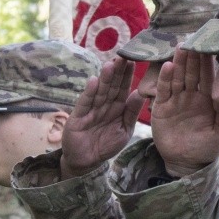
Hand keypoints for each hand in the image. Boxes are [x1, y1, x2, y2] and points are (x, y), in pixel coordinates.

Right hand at [61, 56, 141, 178]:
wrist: (87, 162)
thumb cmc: (106, 145)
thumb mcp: (124, 130)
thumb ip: (131, 113)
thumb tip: (140, 93)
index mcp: (116, 108)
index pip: (123, 89)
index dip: (127, 76)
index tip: (134, 61)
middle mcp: (104, 105)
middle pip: (111, 86)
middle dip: (117, 72)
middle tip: (123, 56)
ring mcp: (91, 110)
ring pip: (99, 92)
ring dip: (105, 79)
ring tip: (110, 65)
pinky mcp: (78, 117)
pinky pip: (85, 103)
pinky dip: (89, 93)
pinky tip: (94, 81)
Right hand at [155, 51, 218, 175]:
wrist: (186, 163)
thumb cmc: (207, 147)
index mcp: (207, 99)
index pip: (208, 76)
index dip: (208, 63)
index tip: (210, 47)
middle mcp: (191, 95)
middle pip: (192, 72)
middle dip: (193, 57)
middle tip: (194, 40)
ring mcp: (176, 100)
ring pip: (178, 77)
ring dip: (179, 63)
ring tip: (180, 48)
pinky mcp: (162, 107)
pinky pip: (164, 90)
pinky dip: (165, 79)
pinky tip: (168, 66)